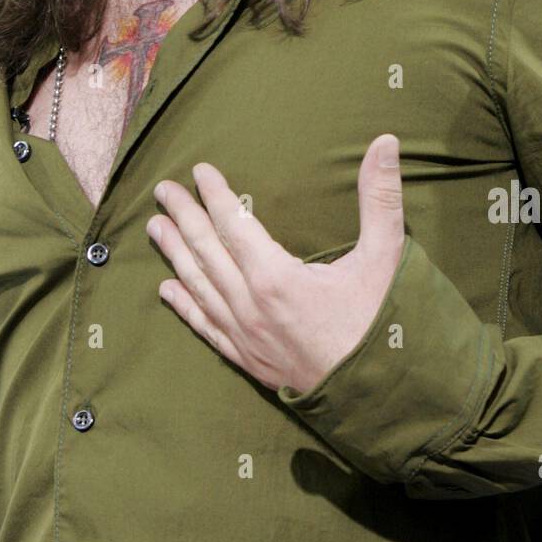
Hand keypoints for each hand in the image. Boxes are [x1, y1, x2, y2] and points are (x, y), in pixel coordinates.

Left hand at [146, 134, 406, 393]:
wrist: (383, 399)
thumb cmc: (384, 325)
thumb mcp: (386, 256)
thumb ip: (381, 197)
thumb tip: (385, 142)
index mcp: (277, 277)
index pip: (234, 224)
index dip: (214, 194)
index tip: (198, 170)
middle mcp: (251, 306)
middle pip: (206, 252)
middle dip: (183, 217)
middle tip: (162, 190)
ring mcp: (245, 336)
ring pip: (199, 287)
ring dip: (176, 254)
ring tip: (155, 227)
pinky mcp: (248, 360)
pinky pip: (206, 327)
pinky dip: (184, 306)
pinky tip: (166, 290)